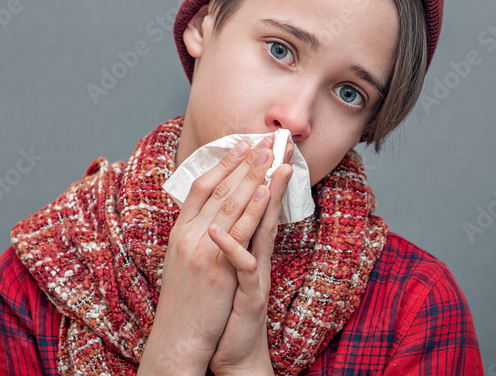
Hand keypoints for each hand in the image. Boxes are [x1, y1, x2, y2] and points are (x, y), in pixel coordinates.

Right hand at [138, 137, 280, 375]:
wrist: (176, 339)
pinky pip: (239, 231)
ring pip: (231, 203)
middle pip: (218, 188)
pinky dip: (253, 207)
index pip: (200, 186)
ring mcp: (201, 249)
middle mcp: (187, 235)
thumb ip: (193, 238)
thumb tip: (208, 217)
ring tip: (271, 153)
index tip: (239, 145)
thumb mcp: (181, 264)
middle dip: (244, 162)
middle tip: (264, 139)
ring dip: (253, 175)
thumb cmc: (184, 305)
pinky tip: (266, 190)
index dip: (221, 164)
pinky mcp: (216, 267)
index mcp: (178, 232)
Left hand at [208, 141, 292, 375]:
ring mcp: (256, 274)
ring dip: (263, 203)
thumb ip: (233, 236)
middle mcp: (258, 255)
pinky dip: (229, 249)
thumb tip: (226, 208)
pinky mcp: (250, 296)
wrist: (233, 353)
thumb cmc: (228, 309)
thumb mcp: (229, 265)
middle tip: (279, 143)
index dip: (263, 170)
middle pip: (267, 208)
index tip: (268, 142)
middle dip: (272, 174)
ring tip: (263, 175)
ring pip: (262, 233)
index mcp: (251, 245)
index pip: (259, 200)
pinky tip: (216, 233)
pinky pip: (240, 269)